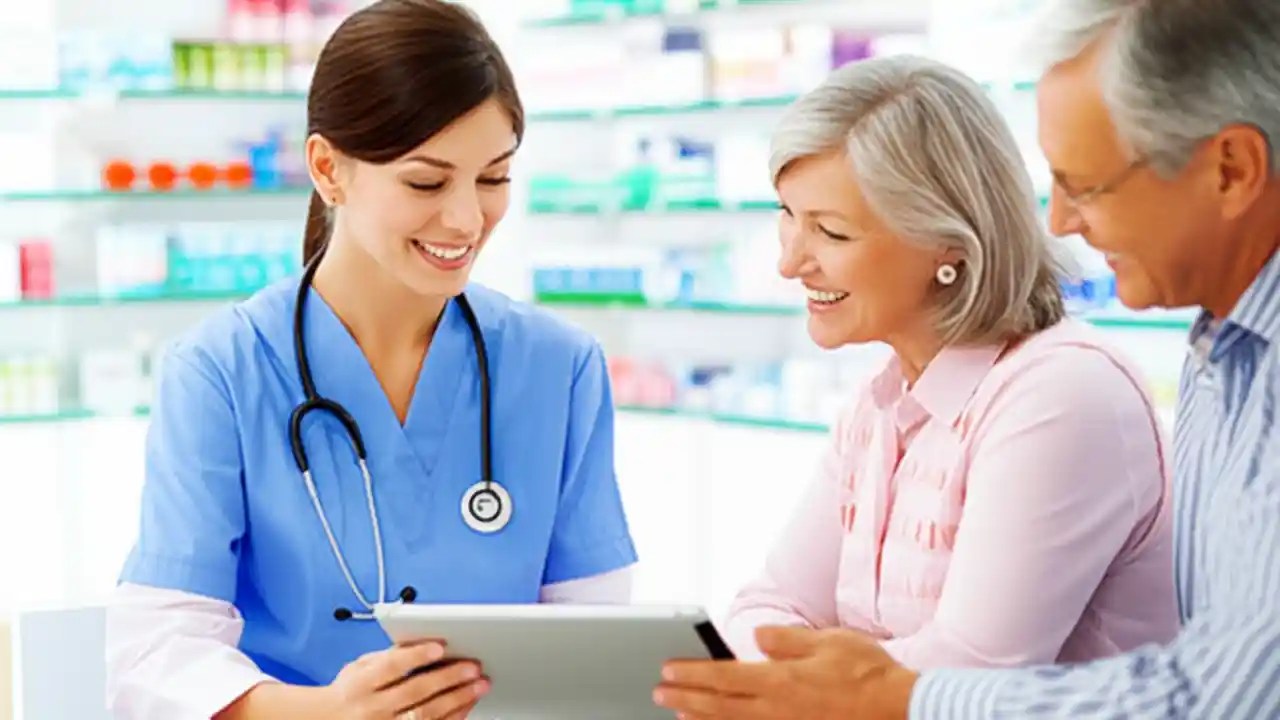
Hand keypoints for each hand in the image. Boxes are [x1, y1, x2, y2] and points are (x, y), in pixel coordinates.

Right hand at [322, 642, 489, 719]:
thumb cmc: (350, 693)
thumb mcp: (359, 668)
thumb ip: (388, 656)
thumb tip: (421, 642)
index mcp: (361, 684)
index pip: (391, 667)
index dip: (416, 656)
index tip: (440, 646)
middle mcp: (373, 708)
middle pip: (416, 691)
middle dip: (449, 677)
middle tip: (474, 666)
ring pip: (427, 715)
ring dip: (458, 699)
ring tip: (479, 685)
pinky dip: (453, 717)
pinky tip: (467, 705)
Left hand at [654, 626, 916, 719]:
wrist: (897, 707)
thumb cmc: (866, 672)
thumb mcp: (826, 640)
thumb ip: (786, 640)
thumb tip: (758, 637)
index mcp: (779, 680)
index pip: (722, 677)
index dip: (691, 674)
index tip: (668, 669)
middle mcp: (775, 709)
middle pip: (718, 705)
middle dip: (685, 697)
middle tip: (659, 691)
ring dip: (701, 718)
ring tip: (679, 711)